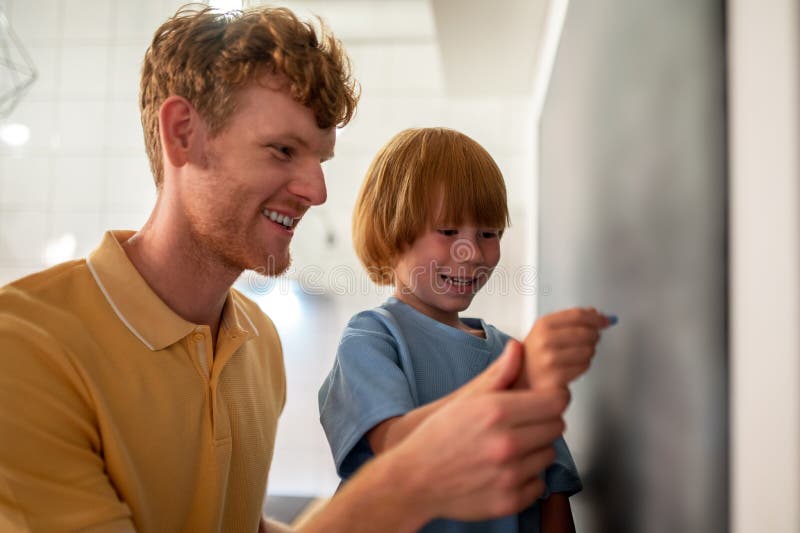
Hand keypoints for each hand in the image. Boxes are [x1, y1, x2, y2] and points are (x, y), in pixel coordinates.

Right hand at [387, 340, 569, 521]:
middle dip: (543, 424)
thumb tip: (517, 348)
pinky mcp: (510, 501)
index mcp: (497, 412)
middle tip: (523, 426)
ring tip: (511, 448)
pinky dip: (528, 479)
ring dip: (536, 451)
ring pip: (549, 455)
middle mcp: (507, 443)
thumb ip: (498, 374)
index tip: (544, 402)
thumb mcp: (465, 399)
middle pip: (556, 427)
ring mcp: (510, 475)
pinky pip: (539, 484)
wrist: (414, 480)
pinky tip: (506, 471)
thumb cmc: (436, 438)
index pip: (556, 402)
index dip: (552, 399)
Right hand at [519, 307, 610, 389]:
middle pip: (586, 332)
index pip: (577, 315)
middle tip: (589, 340)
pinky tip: (572, 366)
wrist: (521, 380)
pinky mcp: (557, 377)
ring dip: (588, 352)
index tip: (605, 320)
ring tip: (575, 355)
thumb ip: (570, 320)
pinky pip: (584, 366)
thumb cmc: (535, 355)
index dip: (596, 317)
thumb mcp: (545, 331)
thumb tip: (595, 314)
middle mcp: (545, 340)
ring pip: (588, 350)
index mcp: (543, 325)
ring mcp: (550, 360)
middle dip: (593, 336)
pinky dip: (583, 365)